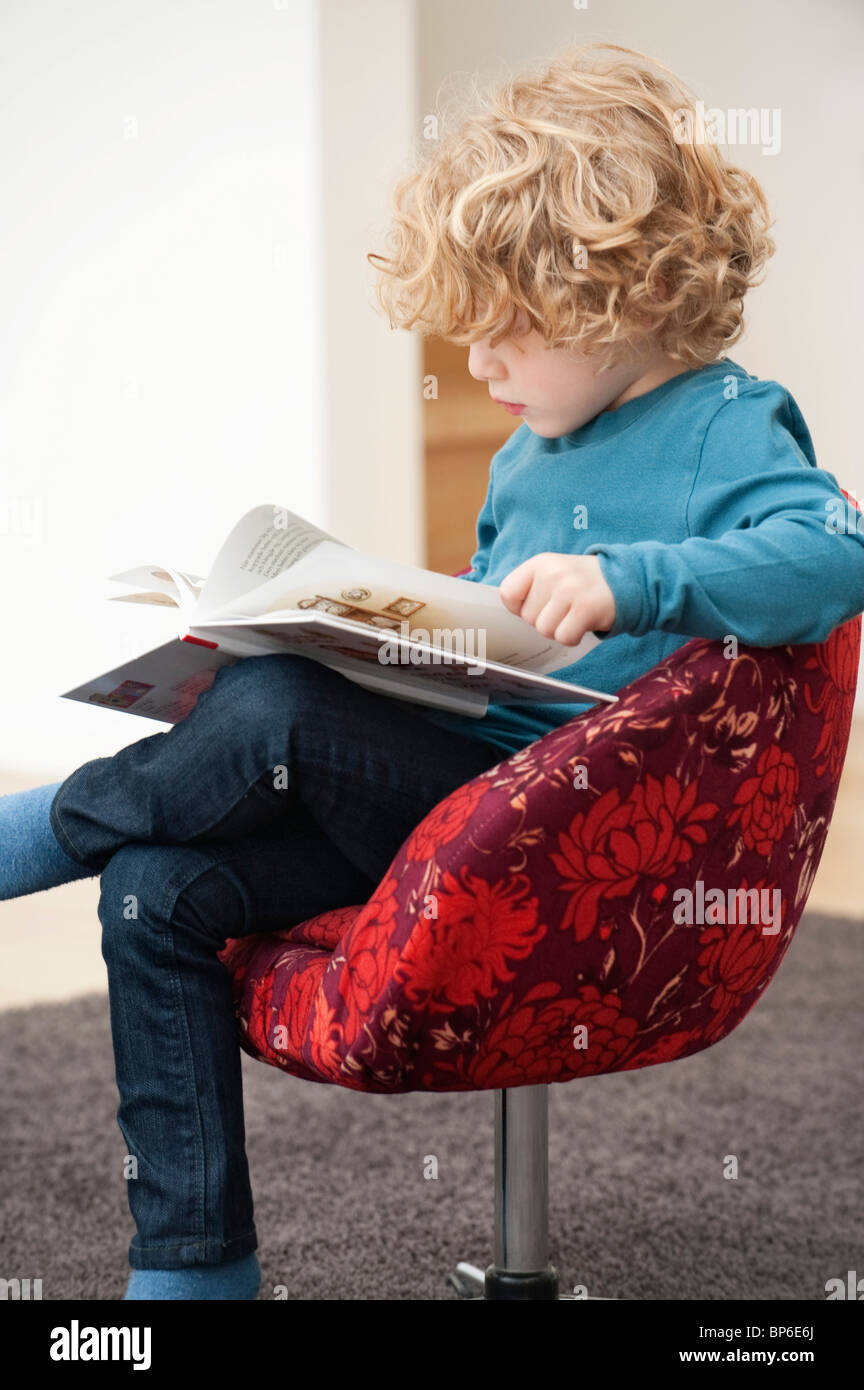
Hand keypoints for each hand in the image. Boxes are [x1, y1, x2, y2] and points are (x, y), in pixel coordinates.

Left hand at [498, 552, 615, 645]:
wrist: (627, 578)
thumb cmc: (582, 583)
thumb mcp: (554, 572)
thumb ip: (530, 588)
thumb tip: (510, 614)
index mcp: (540, 563)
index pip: (508, 593)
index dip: (519, 607)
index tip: (537, 605)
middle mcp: (552, 573)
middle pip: (527, 617)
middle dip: (544, 619)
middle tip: (564, 608)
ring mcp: (569, 590)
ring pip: (544, 629)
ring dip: (559, 629)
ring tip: (573, 615)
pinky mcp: (586, 608)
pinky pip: (564, 637)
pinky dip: (573, 637)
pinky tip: (582, 624)